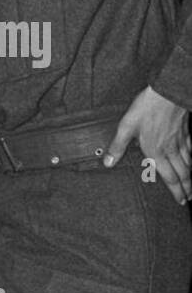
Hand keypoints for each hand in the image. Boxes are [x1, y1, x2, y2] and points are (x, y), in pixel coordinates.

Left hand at [105, 86, 191, 202]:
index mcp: (156, 152)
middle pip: (182, 173)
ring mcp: (180, 140)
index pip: (169, 177)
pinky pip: (191, 149)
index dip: (175, 190)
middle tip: (188, 198)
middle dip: (186, 187)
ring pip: (189, 162)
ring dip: (191, 176)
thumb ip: (117, 146)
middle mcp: (171, 149)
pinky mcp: (185, 131)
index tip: (180, 200)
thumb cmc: (147, 108)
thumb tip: (108, 163)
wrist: (168, 92)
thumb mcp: (126, 127)